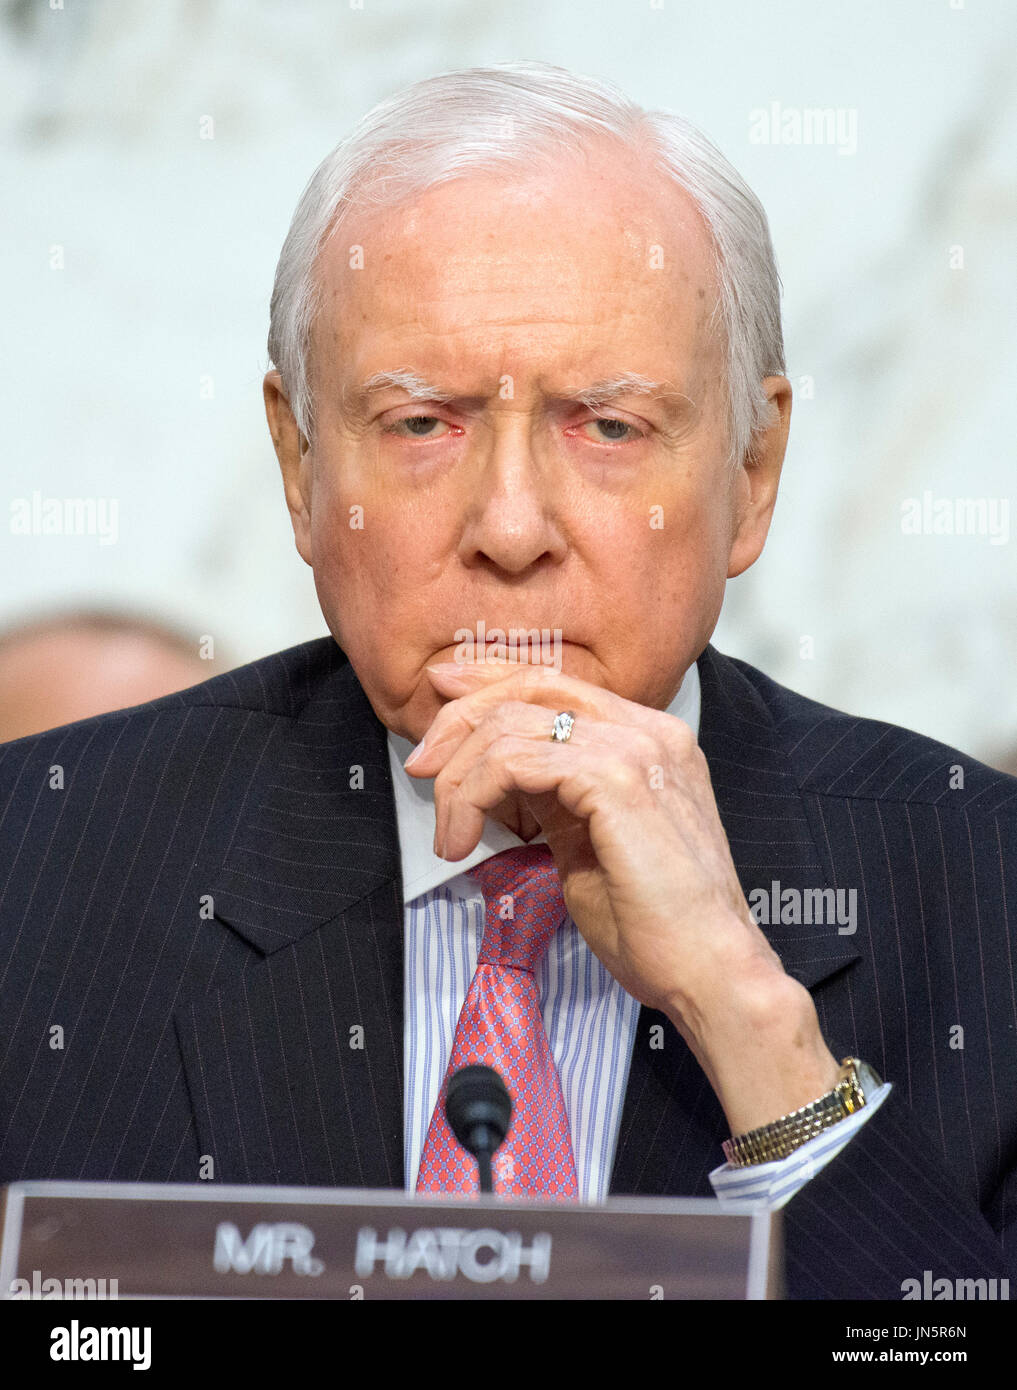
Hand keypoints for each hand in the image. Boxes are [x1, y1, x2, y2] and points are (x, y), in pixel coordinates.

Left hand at [405, 658, 840, 1132]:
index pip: (557, 681)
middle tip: (422, 766)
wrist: (712, 973)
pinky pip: (514, 760)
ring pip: (512, 721)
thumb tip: (497, 778)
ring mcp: (636, 748)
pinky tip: (465, 840)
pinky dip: (473, 795)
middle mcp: (648, 730)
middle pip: (531, 684)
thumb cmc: (657, 928)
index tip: (441, 699)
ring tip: (449, 833)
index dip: (490, 680)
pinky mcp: (615, 779)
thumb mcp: (589, 845)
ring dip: (459, 778)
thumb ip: (554, 799)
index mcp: (650, 739)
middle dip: (459, 719)